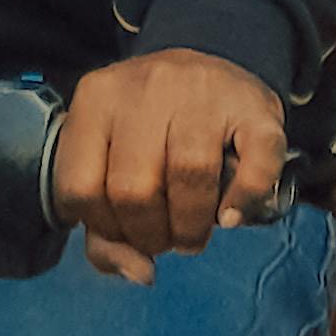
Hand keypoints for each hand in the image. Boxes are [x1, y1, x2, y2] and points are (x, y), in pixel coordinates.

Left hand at [46, 47, 287, 278]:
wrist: (214, 62)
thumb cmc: (155, 127)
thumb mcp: (114, 160)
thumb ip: (107, 228)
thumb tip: (139, 273)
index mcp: (97, 100)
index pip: (80, 188)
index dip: (103, 228)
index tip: (124, 231)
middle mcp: (146, 87)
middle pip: (134, 187)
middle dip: (150, 235)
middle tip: (166, 238)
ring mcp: (203, 91)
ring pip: (190, 175)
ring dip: (191, 226)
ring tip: (193, 231)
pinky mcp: (254, 104)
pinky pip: (255, 164)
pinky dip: (243, 201)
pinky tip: (231, 214)